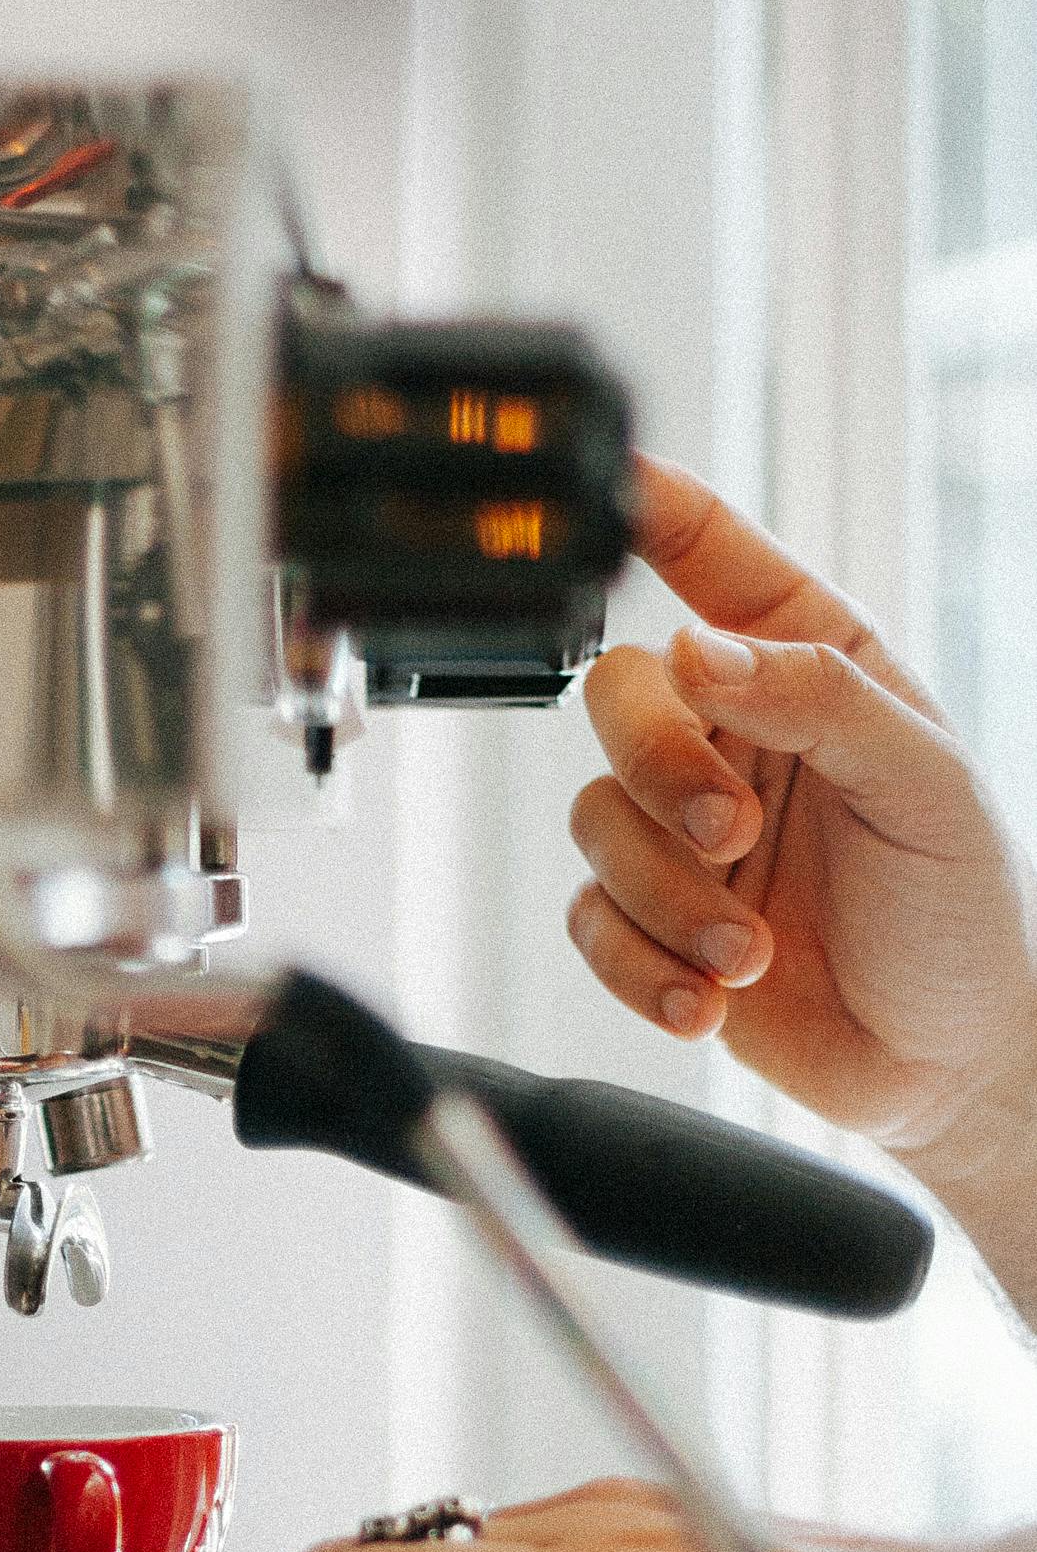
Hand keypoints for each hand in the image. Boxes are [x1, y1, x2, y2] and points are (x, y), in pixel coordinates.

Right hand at [567, 458, 1036, 1215]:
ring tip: (747, 953)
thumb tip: (695, 651)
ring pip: (597, 822)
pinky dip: (641, 969)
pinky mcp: (654, 927)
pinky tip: (708, 1001)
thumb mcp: (922, 784)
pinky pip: (591, 925)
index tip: (615, 484)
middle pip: (621, 699)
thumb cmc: (962, 911)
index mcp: (814, 670)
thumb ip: (815, 699)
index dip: (662, 514)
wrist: (949, 1067)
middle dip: (661, 770)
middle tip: (730, 835)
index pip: (721, 564)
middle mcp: (737, 740)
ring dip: (667, 899)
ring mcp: (687, 836)